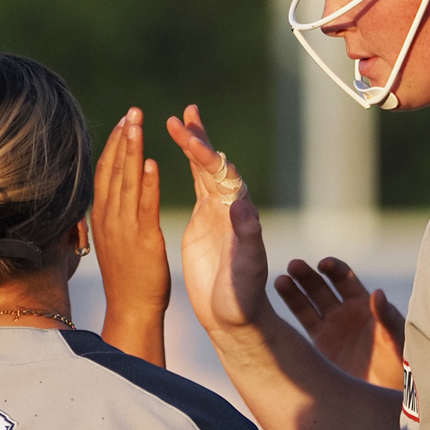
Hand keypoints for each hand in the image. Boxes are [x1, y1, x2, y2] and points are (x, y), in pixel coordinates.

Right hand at [93, 107, 169, 363]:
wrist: (132, 309)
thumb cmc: (127, 278)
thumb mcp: (113, 241)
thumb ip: (112, 215)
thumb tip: (110, 196)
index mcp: (102, 216)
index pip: (105, 173)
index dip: (113, 146)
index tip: (122, 122)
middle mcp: (109, 218)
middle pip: (112, 171)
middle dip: (123, 139)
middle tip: (132, 112)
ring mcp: (124, 229)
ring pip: (126, 182)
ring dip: (132, 151)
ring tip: (138, 123)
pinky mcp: (143, 241)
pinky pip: (144, 207)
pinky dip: (147, 184)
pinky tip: (152, 163)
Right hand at [171, 104, 270, 341]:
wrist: (233, 315)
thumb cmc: (244, 295)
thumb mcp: (249, 267)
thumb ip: (249, 236)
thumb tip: (242, 203)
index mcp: (239, 213)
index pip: (223, 175)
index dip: (207, 156)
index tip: (190, 138)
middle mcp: (230, 207)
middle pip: (214, 165)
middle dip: (198, 140)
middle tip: (184, 114)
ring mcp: (216, 212)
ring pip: (205, 170)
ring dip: (194, 144)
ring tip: (181, 120)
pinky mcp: (203, 221)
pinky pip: (195, 185)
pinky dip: (188, 165)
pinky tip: (181, 151)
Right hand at [276, 257, 406, 390]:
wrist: (382, 393)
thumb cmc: (397, 365)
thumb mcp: (396, 339)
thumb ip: (387, 317)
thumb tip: (377, 292)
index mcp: (362, 305)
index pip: (344, 279)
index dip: (334, 269)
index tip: (323, 265)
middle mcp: (343, 313)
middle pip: (320, 287)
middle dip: (307, 276)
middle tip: (293, 266)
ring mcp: (328, 329)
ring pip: (305, 304)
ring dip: (292, 291)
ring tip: (280, 281)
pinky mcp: (317, 346)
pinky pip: (299, 327)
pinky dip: (288, 317)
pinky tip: (274, 309)